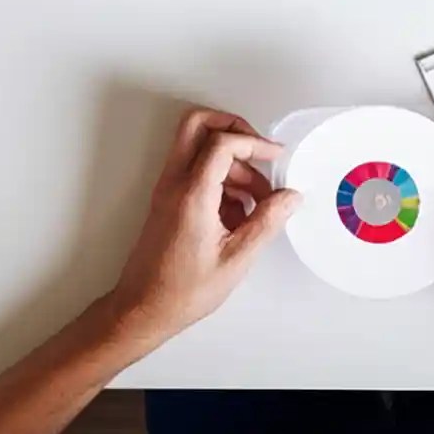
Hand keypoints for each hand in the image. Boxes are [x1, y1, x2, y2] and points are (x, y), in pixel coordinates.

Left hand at [107, 109, 299, 348]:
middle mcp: (175, 184)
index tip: (276, 156)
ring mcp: (168, 190)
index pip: (223, 143)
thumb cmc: (182, 290)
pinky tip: (239, 215)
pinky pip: (196, 171)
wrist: (143, 308)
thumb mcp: (237, 258)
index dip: (255, 143)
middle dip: (233, 128)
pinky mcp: (168, 200)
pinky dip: (221, 179)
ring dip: (232, 162)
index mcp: (192, 194)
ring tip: (257, 201)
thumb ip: (267, 222)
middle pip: (198, 124)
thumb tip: (289, 197)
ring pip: (199, 148)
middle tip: (259, 151)